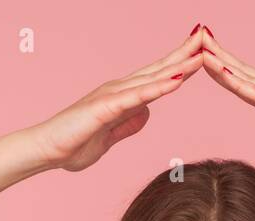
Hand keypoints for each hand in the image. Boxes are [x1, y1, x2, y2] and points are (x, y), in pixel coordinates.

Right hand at [31, 30, 204, 172]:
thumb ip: (128, 124)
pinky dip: (158, 89)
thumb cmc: (73, 144)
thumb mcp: (110, 136)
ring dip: (179, 66)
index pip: (158, 76)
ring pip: (153, 79)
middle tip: (208, 35)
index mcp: (123, 95)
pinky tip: (177, 82)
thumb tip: (145, 113)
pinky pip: (137, 97)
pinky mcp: (105, 108)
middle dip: (186, 53)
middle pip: (160, 69)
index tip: (202, 51)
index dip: (181, 63)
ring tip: (202, 53)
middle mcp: (119, 88)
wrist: (46, 150)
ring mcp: (113, 96)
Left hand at [198, 30, 254, 180]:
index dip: (224, 68)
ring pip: (247, 78)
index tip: (205, 56)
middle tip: (198, 36)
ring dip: (223, 63)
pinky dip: (239, 84)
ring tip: (203, 47)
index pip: (246, 81)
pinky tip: (222, 74)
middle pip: (243, 71)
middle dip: (219, 55)